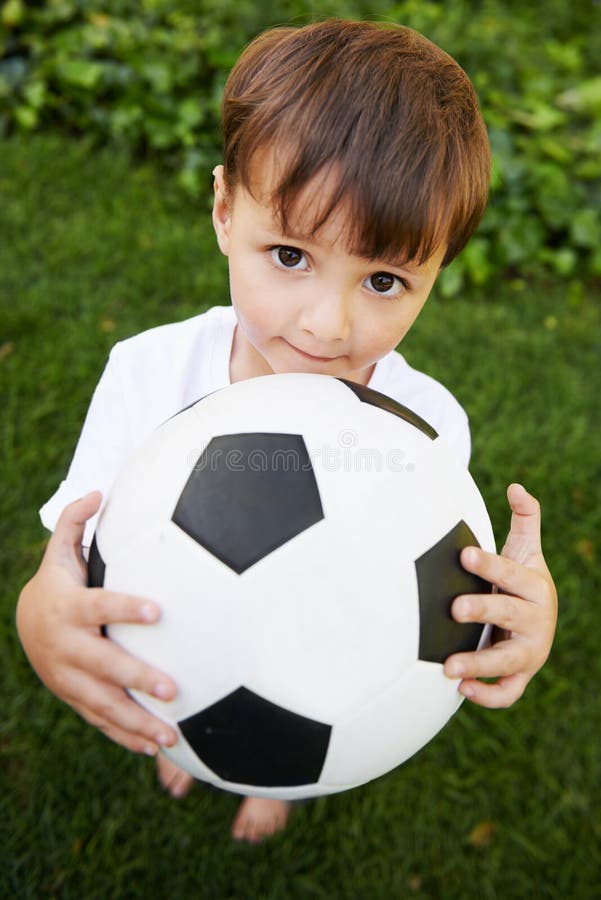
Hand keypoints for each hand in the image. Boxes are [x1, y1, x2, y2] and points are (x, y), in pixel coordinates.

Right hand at [16, 492, 178, 754]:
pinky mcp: (77, 699)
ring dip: (137, 721)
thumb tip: (97, 490)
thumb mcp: (60, 553)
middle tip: (173, 688)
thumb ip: (75, 523)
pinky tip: (156, 749)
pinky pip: (102, 722)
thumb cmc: (58, 584)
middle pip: (105, 665)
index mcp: (72, 609)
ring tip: (171, 735)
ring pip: (104, 704)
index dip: (126, 607)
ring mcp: (71, 679)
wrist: (27, 625)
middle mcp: (70, 648)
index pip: (101, 606)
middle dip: (136, 678)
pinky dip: (126, 737)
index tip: (157, 609)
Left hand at [443, 483, 556, 707]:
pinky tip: (461, 689)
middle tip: (453, 607)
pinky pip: (508, 693)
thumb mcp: (526, 551)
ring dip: (479, 663)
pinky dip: (488, 696)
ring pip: (507, 661)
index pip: (511, 575)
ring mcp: (530, 653)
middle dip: (483, 611)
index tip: (463, 556)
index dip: (489, 565)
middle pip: (509, 615)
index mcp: (536, 588)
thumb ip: (526, 519)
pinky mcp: (520, 677)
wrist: (536, 622)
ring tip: (448, 666)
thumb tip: (516, 486)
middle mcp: (537, 622)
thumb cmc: (520, 583)